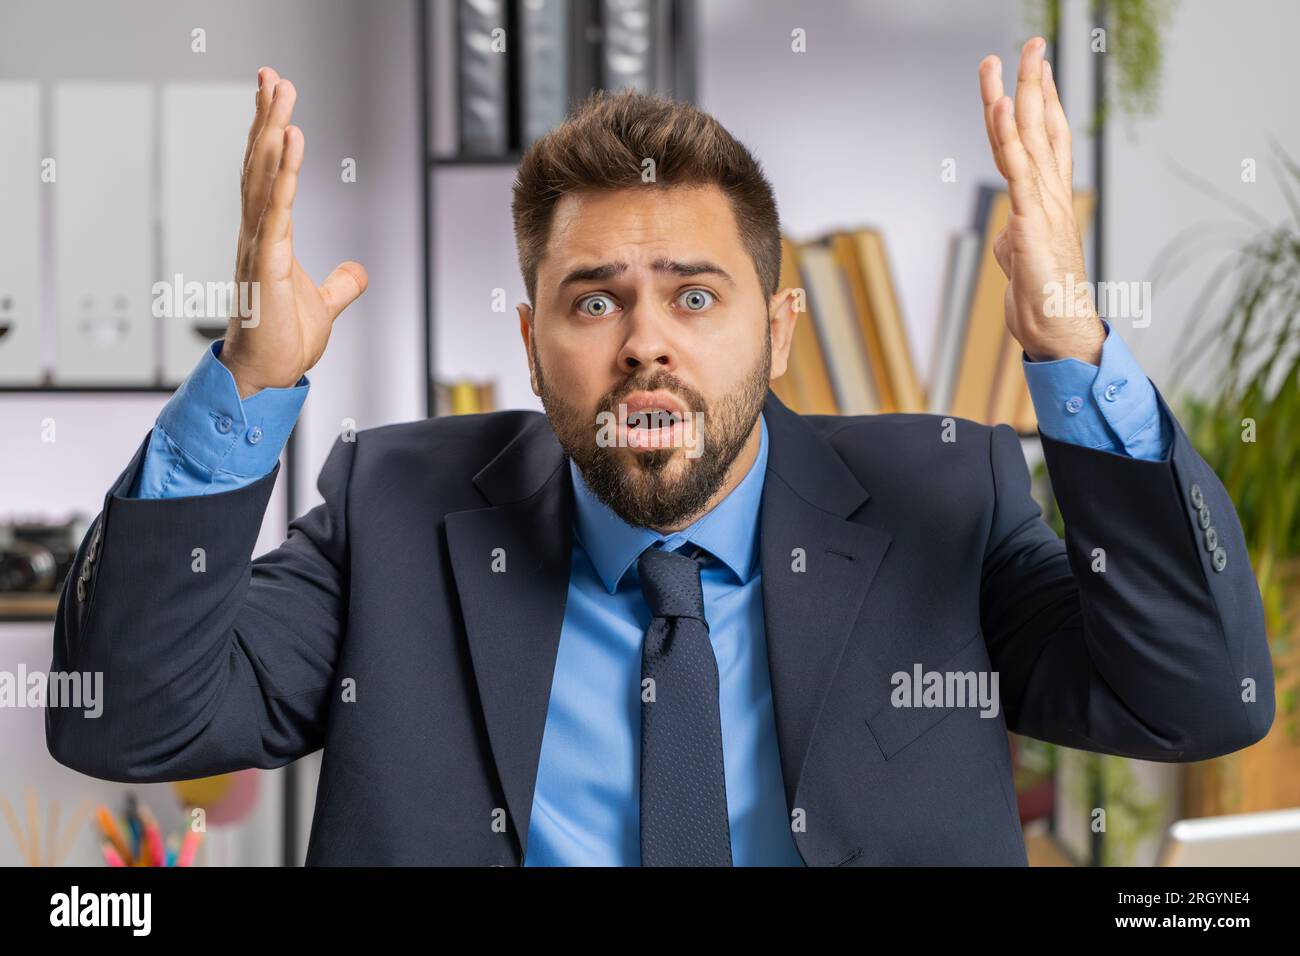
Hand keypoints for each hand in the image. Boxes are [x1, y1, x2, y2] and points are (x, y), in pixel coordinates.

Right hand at [220, 67, 367, 398]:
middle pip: (260, 165)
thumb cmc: (282, 341)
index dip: (270, 137)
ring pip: (262, 177)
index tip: (275, 101)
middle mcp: (257, 234)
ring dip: (269, 130)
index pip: (269, 177)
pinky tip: (287, 140)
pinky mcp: (266, 263)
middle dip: (265, 118)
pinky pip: (275, 208)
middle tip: (272, 76)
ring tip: (279, 92)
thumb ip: (341, 285)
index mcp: (270, 238)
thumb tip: (358, 272)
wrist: (265, 376)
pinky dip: (282, 172)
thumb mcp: (323, 306)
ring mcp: (257, 245)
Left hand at [978, 38, 1102, 364]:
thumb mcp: (1021, 264)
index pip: (1048, 141)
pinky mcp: (1028, 222)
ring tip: (1009, 59)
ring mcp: (1041, 206)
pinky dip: (1005, 138)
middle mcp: (1050, 196)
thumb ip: (1014, 239)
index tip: (1038, 71)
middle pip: (1041, 127)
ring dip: (1017, 96)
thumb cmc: (1043, 300)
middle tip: (1031, 43)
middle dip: (1035, 83)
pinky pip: (1015, 171)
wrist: (1059, 332)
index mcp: (1049, 201)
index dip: (1043, 103)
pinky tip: (998, 110)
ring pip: (1026, 139)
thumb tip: (1006, 234)